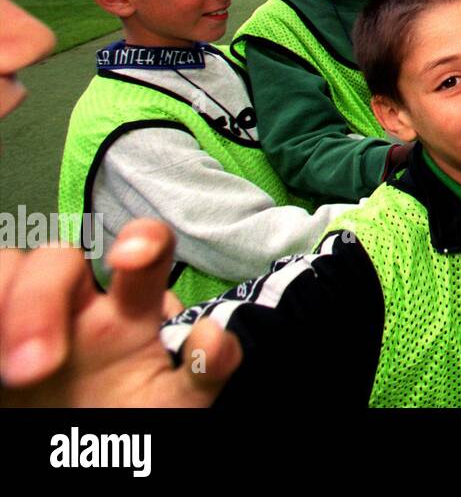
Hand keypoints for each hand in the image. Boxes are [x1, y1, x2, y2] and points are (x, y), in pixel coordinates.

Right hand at [0, 219, 239, 406]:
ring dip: (5, 308)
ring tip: (11, 372)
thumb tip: (212, 338)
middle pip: (58, 259)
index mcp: (131, 310)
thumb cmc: (133, 417)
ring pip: (8, 269)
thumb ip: (203, 371)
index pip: (144, 252)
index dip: (143, 238)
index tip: (130, 255)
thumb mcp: (173, 402)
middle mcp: (79, 302)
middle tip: (36, 369)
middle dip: (39, 300)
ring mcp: (30, 314)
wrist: (81, 450)